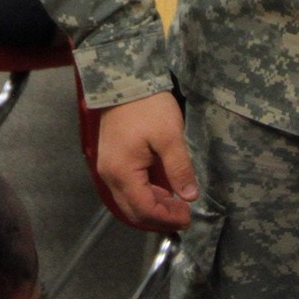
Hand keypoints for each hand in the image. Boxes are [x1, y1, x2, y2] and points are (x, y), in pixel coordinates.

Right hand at [96, 93, 194, 231]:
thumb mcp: (170, 137)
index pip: (144, 209)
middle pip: (133, 211)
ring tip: (177, 205)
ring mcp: (108, 168)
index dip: (167, 218)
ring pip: (129, 202)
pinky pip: (127, 188)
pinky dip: (146, 195)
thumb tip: (190, 196)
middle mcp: (109, 175)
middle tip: (184, 215)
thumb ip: (179, 169)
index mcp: (122, 172)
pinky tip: (164, 191)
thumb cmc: (148, 107)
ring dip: (153, 207)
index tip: (188, 217)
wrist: (126, 81)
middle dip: (159, 218)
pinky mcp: (111, 161)